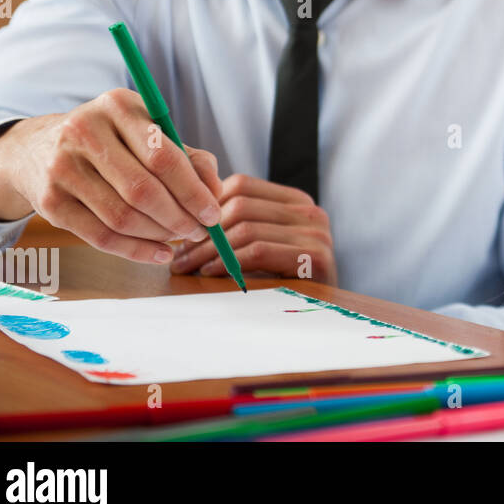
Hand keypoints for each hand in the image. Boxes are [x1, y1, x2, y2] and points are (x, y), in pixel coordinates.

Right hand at [0, 89, 223, 263]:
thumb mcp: (149, 131)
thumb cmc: (112, 141)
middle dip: (179, 218)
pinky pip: (101, 237)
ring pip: (123, 217)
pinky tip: (160, 253)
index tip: (214, 213)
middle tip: (201, 231)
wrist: (36, 148)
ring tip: (180, 237)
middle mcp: (84, 132)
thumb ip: (189, 157)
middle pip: (143, 191)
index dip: (193, 191)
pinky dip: (136, 251)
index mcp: (117, 106)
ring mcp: (61, 168)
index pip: (163, 157)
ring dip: (160, 235)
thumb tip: (215, 192)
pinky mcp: (49, 202)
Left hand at [169, 174, 336, 284]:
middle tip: (179, 256)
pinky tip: (210, 273)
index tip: (185, 231)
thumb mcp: (266, 244)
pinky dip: (228, 262)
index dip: (206, 206)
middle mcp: (310, 211)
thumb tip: (189, 218)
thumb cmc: (285, 282)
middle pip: (240, 206)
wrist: (324, 318)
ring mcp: (316, 233)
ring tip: (189, 267)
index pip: (241, 185)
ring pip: (246, 228)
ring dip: (209, 250)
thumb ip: (242, 224)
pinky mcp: (314, 257)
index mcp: (296, 201)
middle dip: (203, 232)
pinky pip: (258, 252)